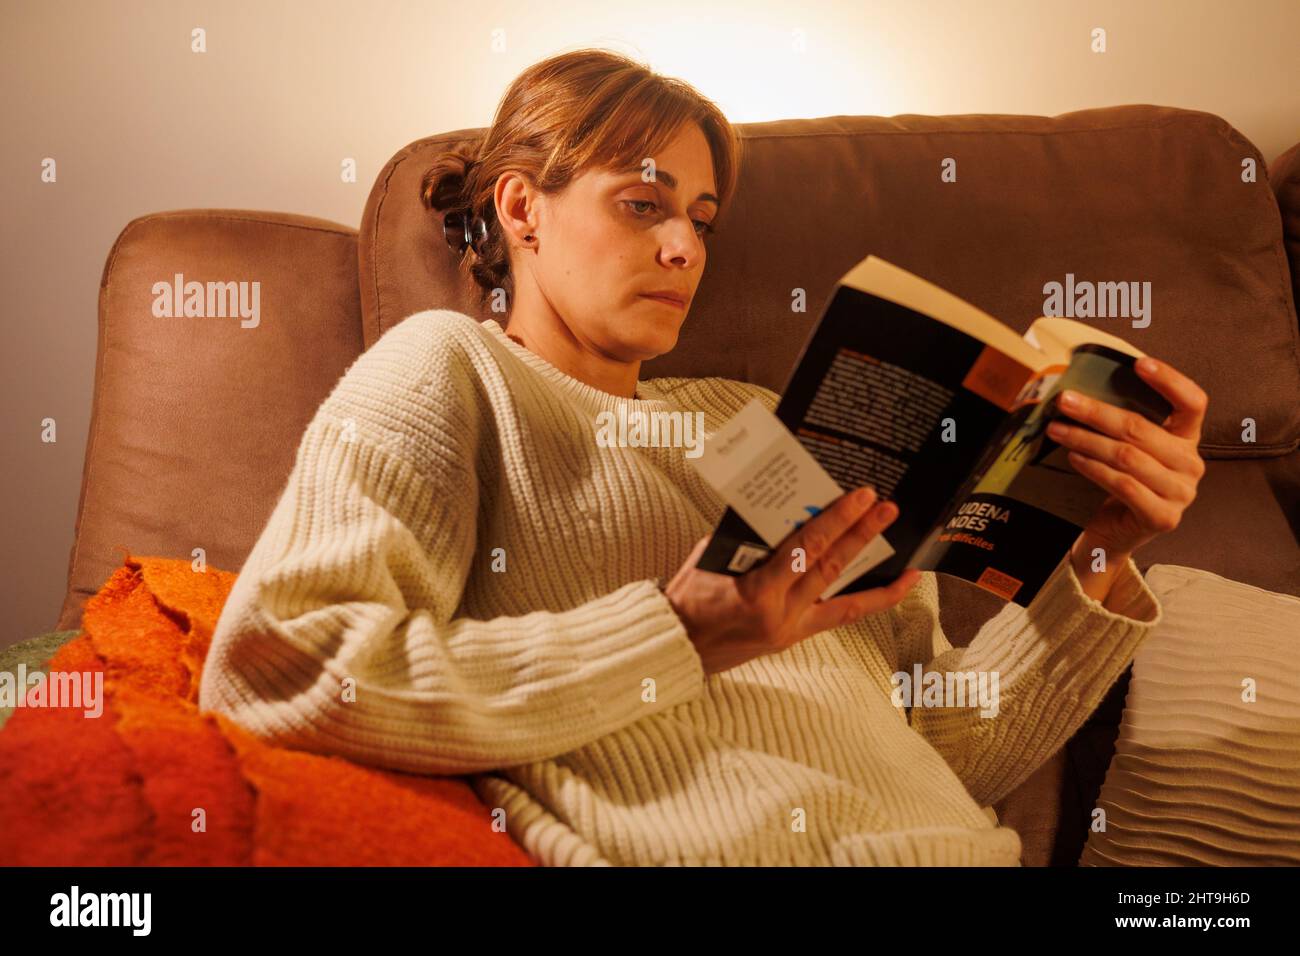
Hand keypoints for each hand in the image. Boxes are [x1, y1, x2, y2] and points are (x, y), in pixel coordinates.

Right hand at [663, 486, 921, 675]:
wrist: (677, 646)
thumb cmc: (688, 598)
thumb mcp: (712, 558)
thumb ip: (750, 540)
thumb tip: (786, 516)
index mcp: (758, 592)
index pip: (806, 549)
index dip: (837, 521)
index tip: (861, 497)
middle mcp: (781, 615)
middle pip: (831, 569)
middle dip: (862, 535)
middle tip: (887, 508)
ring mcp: (791, 630)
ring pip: (846, 604)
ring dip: (879, 579)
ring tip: (909, 563)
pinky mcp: (794, 638)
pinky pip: (838, 619)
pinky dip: (867, 603)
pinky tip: (890, 589)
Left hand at [1045, 357, 1207, 556]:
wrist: (1116, 532)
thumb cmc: (1120, 480)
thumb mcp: (1128, 447)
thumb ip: (1122, 422)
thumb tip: (1081, 389)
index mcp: (1188, 439)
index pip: (1193, 402)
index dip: (1170, 381)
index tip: (1139, 363)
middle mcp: (1191, 464)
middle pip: (1142, 429)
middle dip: (1097, 412)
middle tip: (1064, 401)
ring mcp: (1181, 493)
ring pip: (1127, 457)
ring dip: (1086, 440)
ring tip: (1057, 430)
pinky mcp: (1163, 517)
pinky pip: (1123, 485)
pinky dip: (1094, 468)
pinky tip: (1073, 457)